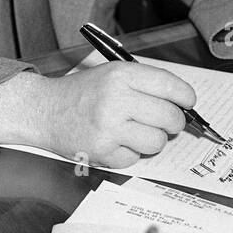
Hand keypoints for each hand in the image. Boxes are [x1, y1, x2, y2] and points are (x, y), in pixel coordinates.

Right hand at [31, 63, 195, 168]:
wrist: (43, 110)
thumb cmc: (81, 93)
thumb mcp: (111, 74)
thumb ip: (144, 84)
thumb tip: (181, 103)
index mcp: (120, 75)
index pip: (169, 85)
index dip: (186, 96)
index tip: (189, 103)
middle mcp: (115, 99)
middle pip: (169, 117)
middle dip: (174, 122)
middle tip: (167, 122)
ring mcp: (109, 128)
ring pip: (157, 141)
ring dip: (152, 140)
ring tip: (136, 132)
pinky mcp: (102, 151)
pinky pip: (135, 158)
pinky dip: (129, 153)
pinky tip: (115, 142)